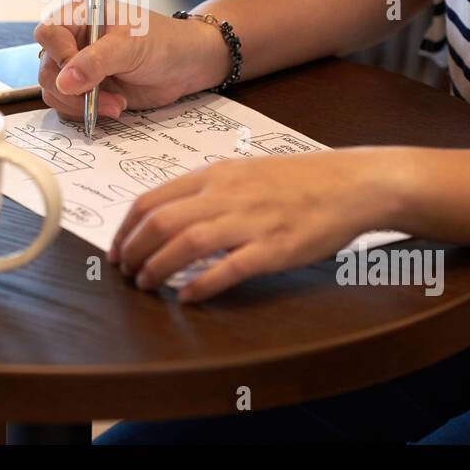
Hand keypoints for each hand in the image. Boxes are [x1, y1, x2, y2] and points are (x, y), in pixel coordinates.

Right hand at [33, 0, 230, 120]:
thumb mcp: (131, 47)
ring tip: (116, 103)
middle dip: (73, 89)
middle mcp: (74, 39)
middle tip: (100, 96)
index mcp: (81, 15)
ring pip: (54, 90)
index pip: (48, 33)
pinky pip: (69, 105)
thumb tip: (63, 81)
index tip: (79, 72)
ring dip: (81, 104)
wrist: (187, 65)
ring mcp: (78, 66)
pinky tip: (114, 106)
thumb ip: (96, 62)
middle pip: (47, 67)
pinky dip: (86, 112)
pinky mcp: (87, 89)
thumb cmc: (164, 42)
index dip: (58, 55)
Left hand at [109, 150, 408, 302]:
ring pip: (186, 243)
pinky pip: (229, 267)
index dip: (125, 229)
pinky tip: (188, 297)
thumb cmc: (299, 181)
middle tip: (125, 273)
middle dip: (134, 251)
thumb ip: (209, 190)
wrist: (352, 183)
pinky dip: (202, 284)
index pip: (152, 200)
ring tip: (146, 286)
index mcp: (215, 174)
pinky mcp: (275, 247)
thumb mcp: (245, 172)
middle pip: (161, 222)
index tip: (116, 250)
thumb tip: (170, 215)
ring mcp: (251, 220)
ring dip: (158, 268)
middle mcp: (227, 194)